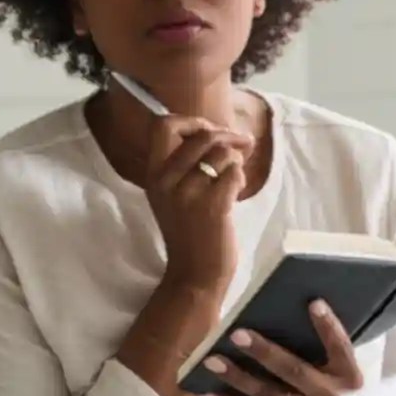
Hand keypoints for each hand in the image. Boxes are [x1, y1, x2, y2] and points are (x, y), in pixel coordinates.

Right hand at [144, 115, 254, 292]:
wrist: (194, 274)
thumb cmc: (190, 232)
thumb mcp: (173, 194)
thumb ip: (187, 163)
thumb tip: (223, 131)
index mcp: (154, 174)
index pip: (163, 126)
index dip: (191, 121)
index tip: (209, 130)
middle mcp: (166, 180)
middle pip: (202, 134)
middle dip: (228, 134)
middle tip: (242, 143)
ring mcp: (189, 193)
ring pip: (223, 153)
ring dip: (235, 160)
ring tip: (233, 176)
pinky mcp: (213, 206)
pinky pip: (235, 172)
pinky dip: (241, 178)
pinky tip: (234, 192)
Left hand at [202, 300, 363, 395]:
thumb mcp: (351, 387)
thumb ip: (329, 364)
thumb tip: (295, 327)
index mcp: (349, 379)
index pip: (341, 347)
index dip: (328, 326)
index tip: (313, 303)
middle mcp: (328, 395)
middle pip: (294, 370)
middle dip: (265, 352)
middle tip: (238, 334)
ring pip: (269, 394)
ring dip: (239, 376)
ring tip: (213, 361)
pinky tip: (210, 393)